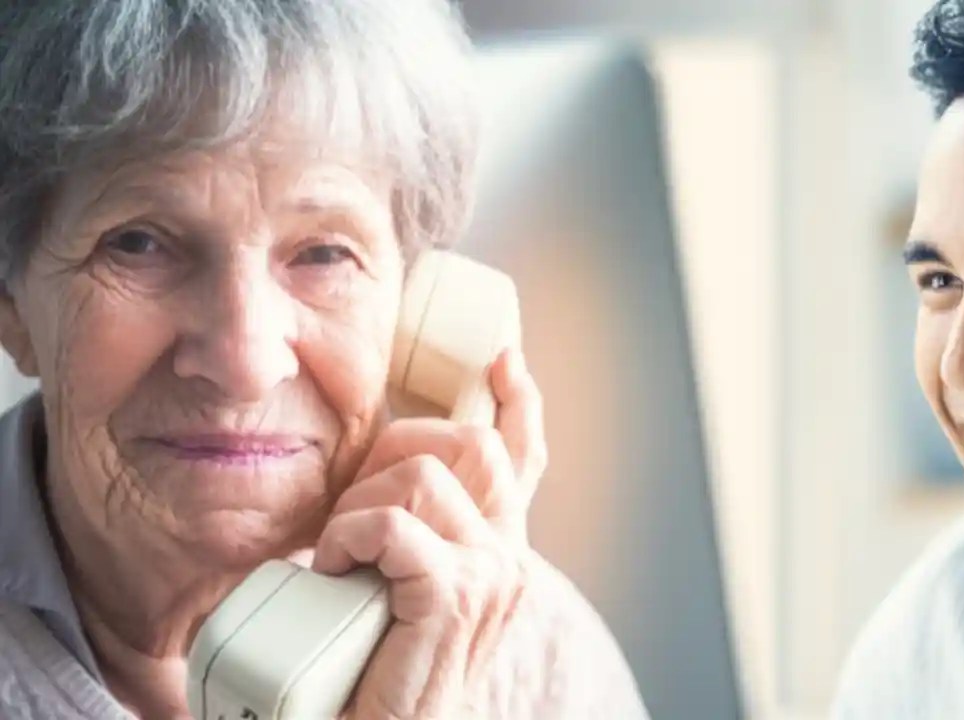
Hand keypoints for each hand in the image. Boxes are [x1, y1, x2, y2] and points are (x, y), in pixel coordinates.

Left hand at [314, 348, 548, 718]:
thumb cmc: (378, 671)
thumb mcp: (403, 588)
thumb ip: (415, 537)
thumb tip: (381, 478)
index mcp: (502, 549)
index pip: (524, 459)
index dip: (519, 403)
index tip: (505, 361)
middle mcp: (510, 554)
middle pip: (472, 444)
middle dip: (397, 448)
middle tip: (355, 508)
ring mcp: (491, 572)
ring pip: (423, 474)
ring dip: (360, 505)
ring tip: (341, 557)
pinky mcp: (457, 593)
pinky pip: (393, 524)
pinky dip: (349, 537)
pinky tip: (336, 572)